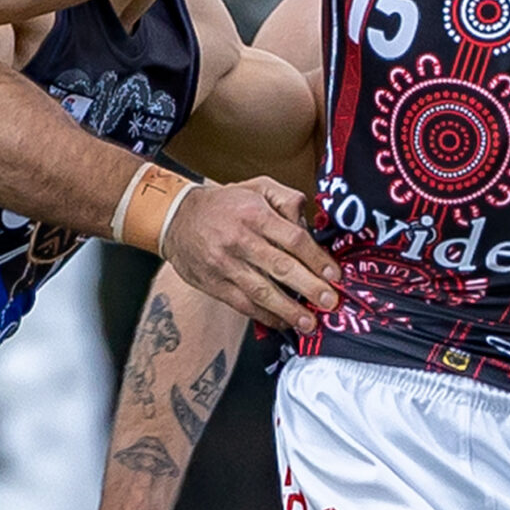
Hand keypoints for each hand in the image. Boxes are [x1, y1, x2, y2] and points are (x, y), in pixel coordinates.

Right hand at [160, 178, 340, 334]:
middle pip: (281, 267)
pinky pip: (243, 304)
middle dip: (309, 287)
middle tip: (330, 302)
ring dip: (289, 310)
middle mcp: (241, 240)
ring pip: (262, 291)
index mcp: (255, 214)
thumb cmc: (223, 204)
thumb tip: (309, 223)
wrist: (175, 217)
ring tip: (309, 322)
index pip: (293, 238)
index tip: (333, 274)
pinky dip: (265, 316)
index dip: (316, 258)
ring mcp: (226, 265)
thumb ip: (287, 199)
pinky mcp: (214, 284)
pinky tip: (282, 322)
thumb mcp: (257, 187)